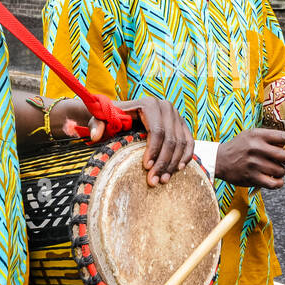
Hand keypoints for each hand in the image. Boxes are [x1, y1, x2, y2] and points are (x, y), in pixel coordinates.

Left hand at [59, 97, 193, 186]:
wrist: (121, 115)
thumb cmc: (110, 119)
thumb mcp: (99, 120)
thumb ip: (95, 125)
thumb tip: (95, 135)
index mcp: (149, 104)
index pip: (157, 131)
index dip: (153, 151)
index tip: (145, 168)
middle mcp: (166, 106)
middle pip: (171, 139)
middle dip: (163, 162)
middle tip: (153, 181)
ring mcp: (176, 115)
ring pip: (181, 143)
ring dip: (173, 164)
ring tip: (162, 180)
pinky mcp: (181, 125)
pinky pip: (189, 142)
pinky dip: (186, 156)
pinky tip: (177, 170)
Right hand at [214, 128, 284, 188]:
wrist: (219, 160)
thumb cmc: (240, 147)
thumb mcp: (252, 136)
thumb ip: (270, 139)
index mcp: (258, 135)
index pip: (284, 137)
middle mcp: (256, 148)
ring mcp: (254, 163)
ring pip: (281, 171)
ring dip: (281, 172)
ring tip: (273, 170)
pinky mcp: (251, 177)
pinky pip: (274, 183)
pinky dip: (278, 183)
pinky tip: (274, 180)